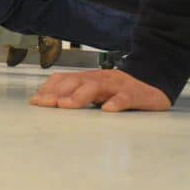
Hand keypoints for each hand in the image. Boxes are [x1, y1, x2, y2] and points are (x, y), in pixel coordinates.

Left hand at [30, 69, 170, 111]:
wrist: (155, 81)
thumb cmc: (121, 90)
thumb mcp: (97, 91)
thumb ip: (77, 95)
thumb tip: (50, 103)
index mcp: (89, 79)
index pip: (65, 79)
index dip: (49, 89)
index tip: (35, 102)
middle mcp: (100, 79)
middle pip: (76, 81)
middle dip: (58, 92)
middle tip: (44, 104)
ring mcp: (118, 85)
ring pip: (96, 87)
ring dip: (79, 96)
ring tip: (66, 106)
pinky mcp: (136, 95)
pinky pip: (125, 97)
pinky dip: (116, 103)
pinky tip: (108, 110)